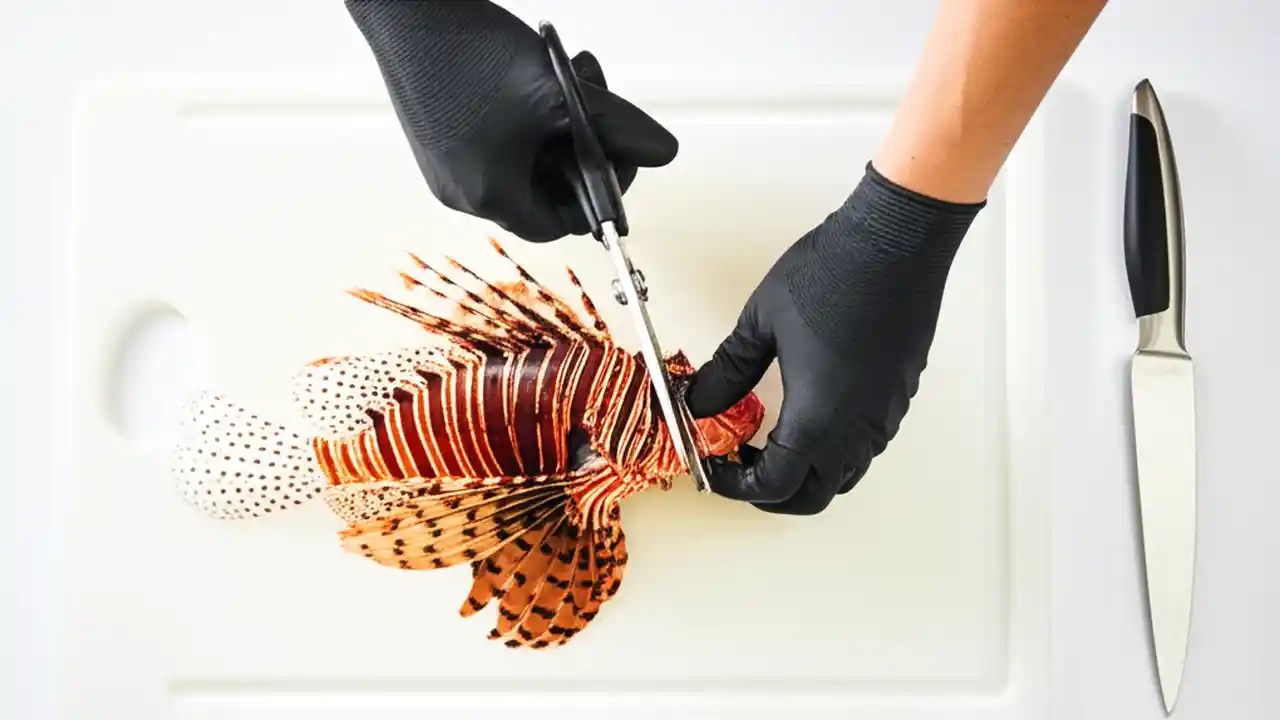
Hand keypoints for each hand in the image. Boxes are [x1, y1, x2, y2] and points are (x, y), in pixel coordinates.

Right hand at [345, 0, 676, 241]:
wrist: (405, 7)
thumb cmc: (470, 52)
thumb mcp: (559, 94)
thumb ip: (618, 127)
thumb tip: (662, 152)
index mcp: (488, 195)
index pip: (560, 223)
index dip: (596, 195)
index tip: (614, 153)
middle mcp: (460, 189)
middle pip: (546, 189)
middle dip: (581, 145)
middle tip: (596, 102)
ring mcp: (445, 163)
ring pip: (526, 159)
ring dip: (559, 123)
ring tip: (571, 74)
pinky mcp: (438, 136)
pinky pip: (498, 141)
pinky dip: (528, 116)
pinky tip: (538, 76)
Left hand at [685, 164, 983, 514]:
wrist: (894, 244)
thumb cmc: (832, 275)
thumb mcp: (760, 324)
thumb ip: (727, 372)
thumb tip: (700, 401)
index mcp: (817, 420)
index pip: (772, 486)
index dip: (735, 486)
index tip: (713, 469)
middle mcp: (856, 430)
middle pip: (810, 496)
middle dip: (770, 493)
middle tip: (739, 466)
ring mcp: (882, 417)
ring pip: (842, 475)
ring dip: (803, 472)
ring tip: (769, 441)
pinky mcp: (896, 398)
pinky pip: (863, 447)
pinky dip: (830, 451)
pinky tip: (806, 415)